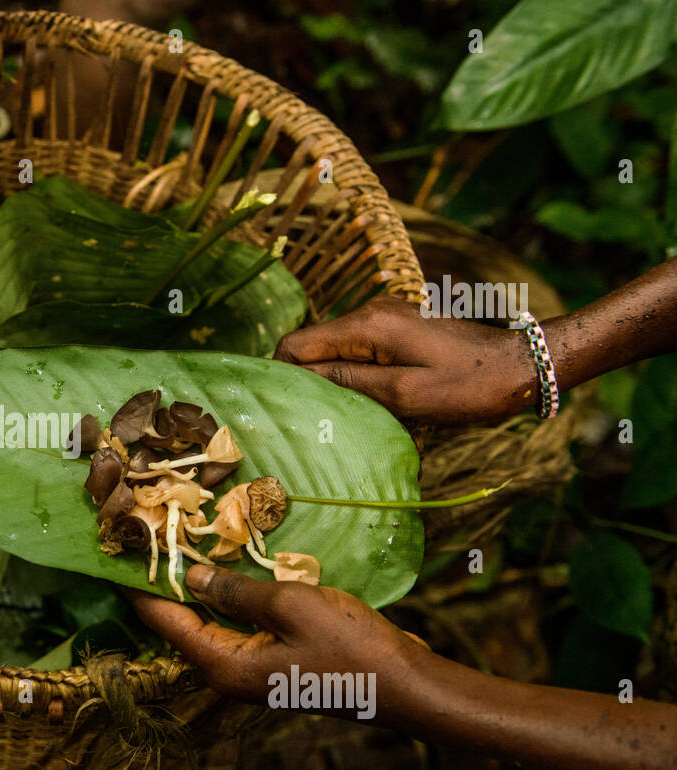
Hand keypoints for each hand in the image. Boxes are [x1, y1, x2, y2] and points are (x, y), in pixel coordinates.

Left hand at [128, 564, 427, 712]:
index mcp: (224, 665)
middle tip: (146, 535)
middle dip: (163, 581)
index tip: (118, 549)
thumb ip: (237, 591)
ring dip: (194, 586)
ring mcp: (250, 669)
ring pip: (207, 623)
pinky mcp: (271, 661)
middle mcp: (228, 673)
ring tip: (176, 542)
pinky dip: (224, 597)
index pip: (164, 621)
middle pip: (179, 624)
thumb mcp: (291, 606)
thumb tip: (191, 575)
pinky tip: (224, 567)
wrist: (405, 686)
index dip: (138, 584)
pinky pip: (235, 626)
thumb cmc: (350, 648)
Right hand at [273, 296, 537, 424]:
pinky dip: (353, 374)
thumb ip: (349, 384)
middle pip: (311, 346)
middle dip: (304, 381)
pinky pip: (358, 351)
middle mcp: (370, 314)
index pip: (296, 345)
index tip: (283, 408)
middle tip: (309, 419)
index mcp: (367, 327)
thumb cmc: (468, 386)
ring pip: (334, 351)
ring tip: (338, 414)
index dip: (281, 375)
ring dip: (331, 381)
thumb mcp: (405, 394)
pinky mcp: (400, 328)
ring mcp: (386, 318)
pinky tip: (366, 400)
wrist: (524, 366)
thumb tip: (300, 381)